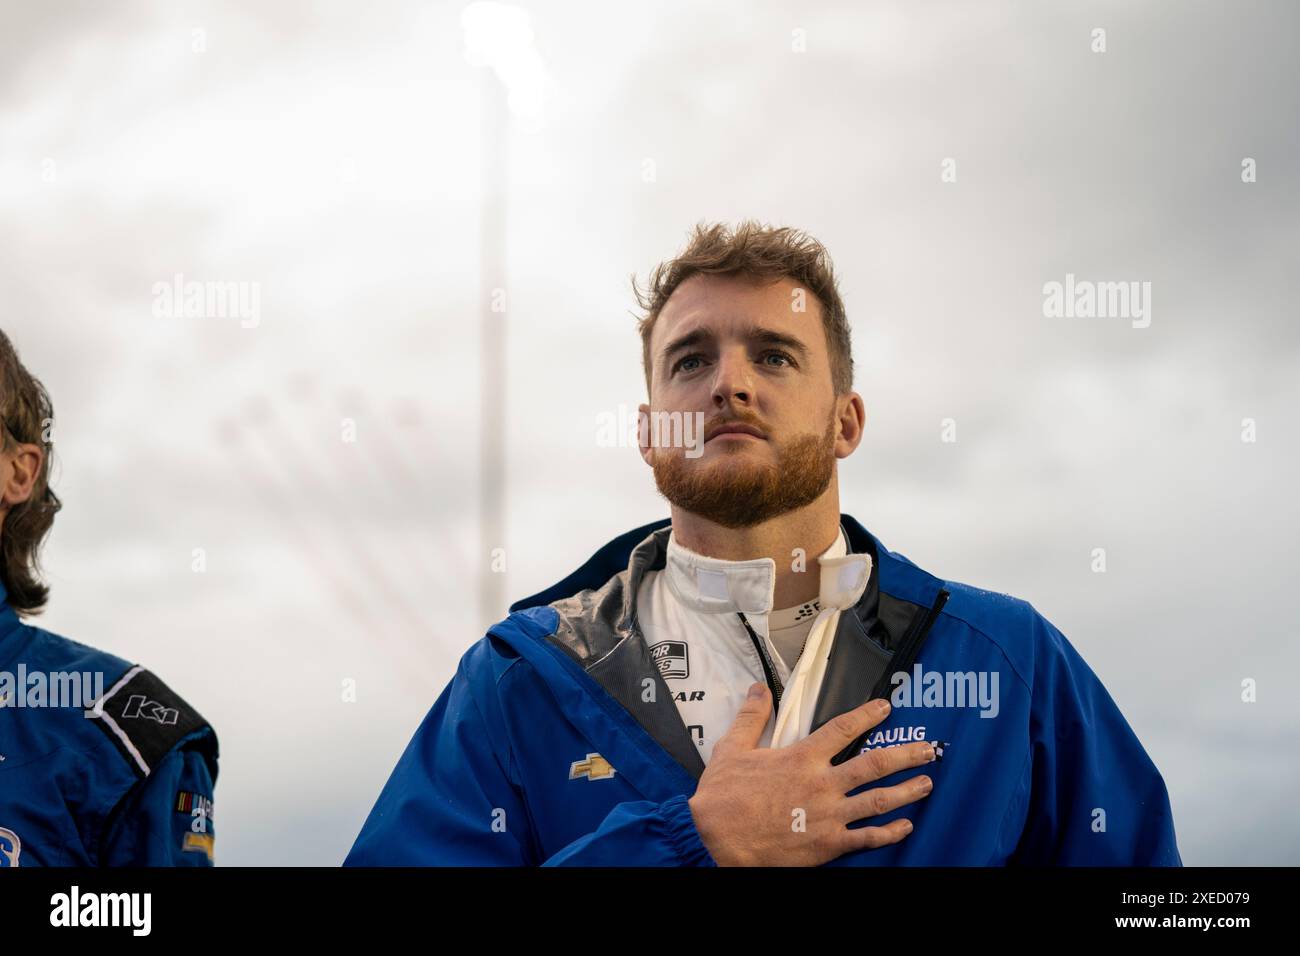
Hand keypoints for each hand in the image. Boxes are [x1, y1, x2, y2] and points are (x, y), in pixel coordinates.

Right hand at [687, 683, 935, 865]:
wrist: (719, 838)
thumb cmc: (724, 797)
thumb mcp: (731, 748)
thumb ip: (751, 717)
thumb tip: (759, 689)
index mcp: (801, 758)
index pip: (842, 729)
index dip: (867, 715)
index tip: (885, 708)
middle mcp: (821, 784)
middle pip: (873, 764)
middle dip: (905, 755)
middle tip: (928, 749)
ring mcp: (828, 815)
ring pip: (878, 800)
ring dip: (906, 791)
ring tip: (927, 783)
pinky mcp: (828, 844)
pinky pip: (867, 838)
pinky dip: (889, 832)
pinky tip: (905, 827)